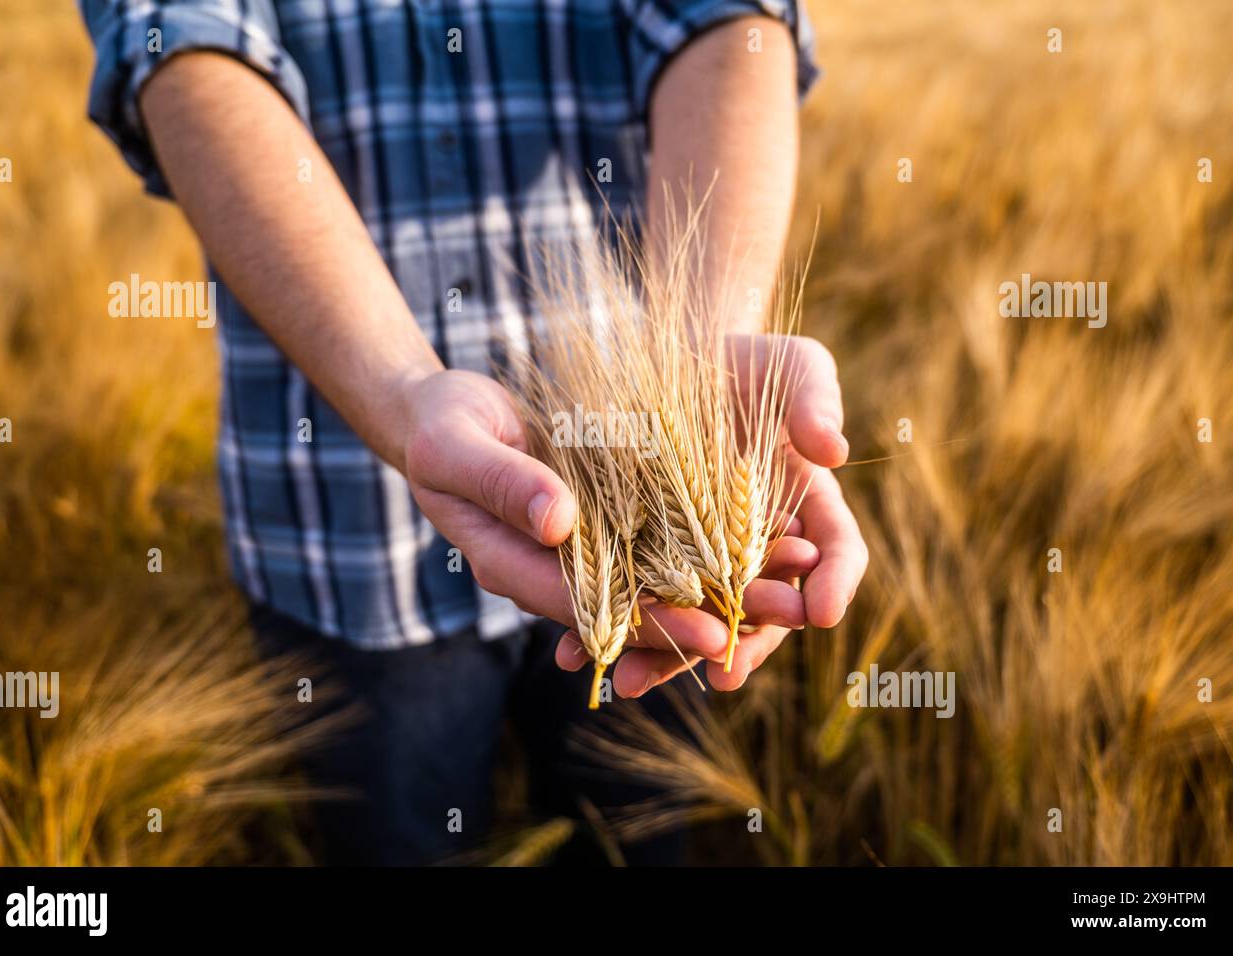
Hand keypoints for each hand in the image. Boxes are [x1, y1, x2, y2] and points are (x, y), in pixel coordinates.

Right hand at [401, 370, 832, 672]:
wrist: (445, 410)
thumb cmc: (441, 425)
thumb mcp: (457, 445)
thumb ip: (503, 482)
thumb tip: (562, 523)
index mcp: (512, 563)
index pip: (588, 608)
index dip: (650, 624)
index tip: (712, 631)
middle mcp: (554, 567)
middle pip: (636, 608)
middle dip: (707, 618)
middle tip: (778, 621)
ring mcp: (582, 548)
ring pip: (658, 582)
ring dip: (722, 590)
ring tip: (791, 593)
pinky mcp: (605, 519)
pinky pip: (660, 543)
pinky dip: (708, 548)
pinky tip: (765, 545)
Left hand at [554, 335, 867, 695]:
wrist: (675, 358)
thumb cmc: (749, 362)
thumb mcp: (792, 365)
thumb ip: (816, 401)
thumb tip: (834, 450)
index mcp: (808, 510)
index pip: (835, 553)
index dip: (834, 583)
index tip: (824, 611)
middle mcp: (758, 549)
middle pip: (762, 609)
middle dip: (744, 642)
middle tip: (726, 669)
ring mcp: (702, 560)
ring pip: (693, 618)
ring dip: (665, 655)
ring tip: (632, 682)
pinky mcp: (647, 558)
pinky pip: (635, 599)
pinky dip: (609, 626)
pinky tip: (577, 650)